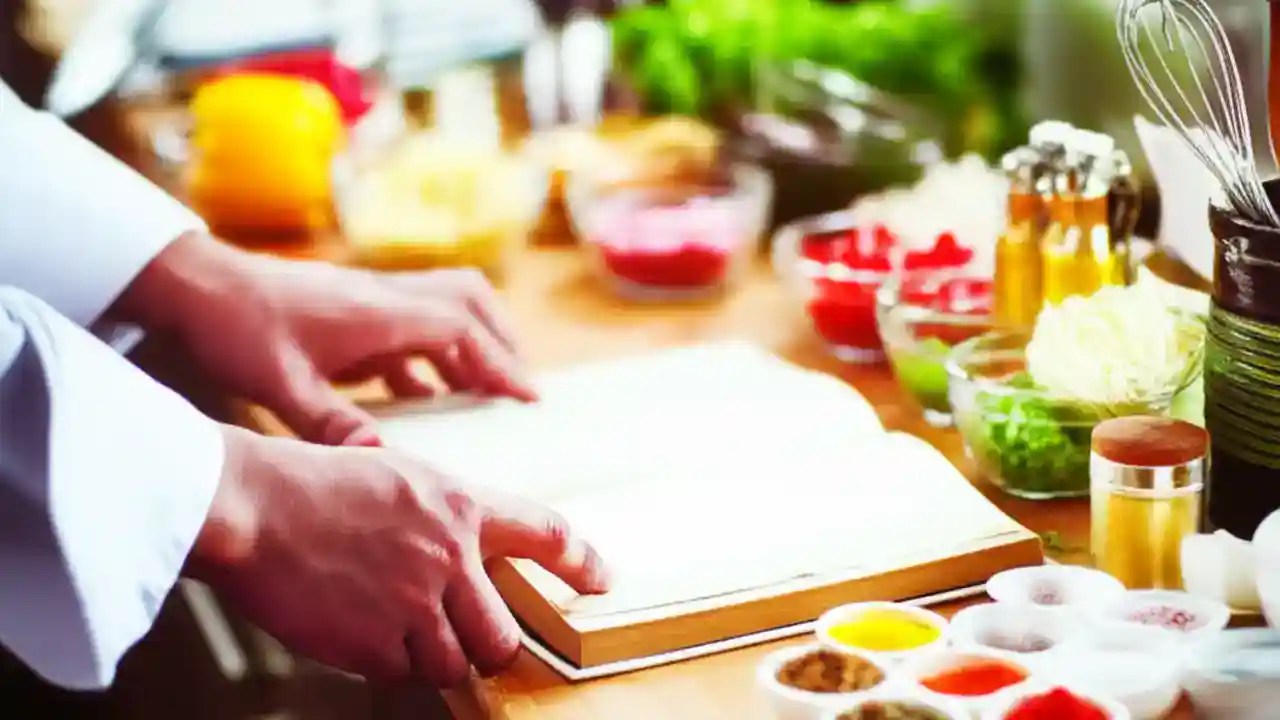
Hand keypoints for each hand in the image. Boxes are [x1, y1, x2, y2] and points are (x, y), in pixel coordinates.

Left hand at [115, 233, 536, 445]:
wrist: (194, 286)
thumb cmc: (235, 329)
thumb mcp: (280, 386)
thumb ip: (331, 424)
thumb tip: (381, 461)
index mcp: (379, 313)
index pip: (461, 329)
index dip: (499, 363)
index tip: (529, 398)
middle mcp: (385, 297)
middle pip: (468, 302)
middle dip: (501, 342)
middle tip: (518, 388)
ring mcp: (371, 299)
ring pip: (445, 307)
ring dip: (472, 343)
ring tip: (484, 392)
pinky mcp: (354, 309)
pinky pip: (412, 326)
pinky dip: (431, 356)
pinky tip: (423, 396)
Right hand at [192, 426, 608, 685]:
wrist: (252, 507)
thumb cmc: (314, 487)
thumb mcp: (398, 477)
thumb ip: (441, 518)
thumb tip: (464, 554)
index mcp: (458, 506)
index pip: (545, 532)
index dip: (580, 560)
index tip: (601, 578)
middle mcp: (449, 556)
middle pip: (503, 633)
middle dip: (487, 643)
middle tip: (465, 637)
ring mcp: (415, 603)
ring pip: (456, 664)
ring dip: (434, 658)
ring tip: (396, 630)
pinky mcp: (377, 643)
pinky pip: (401, 674)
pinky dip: (385, 663)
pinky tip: (356, 629)